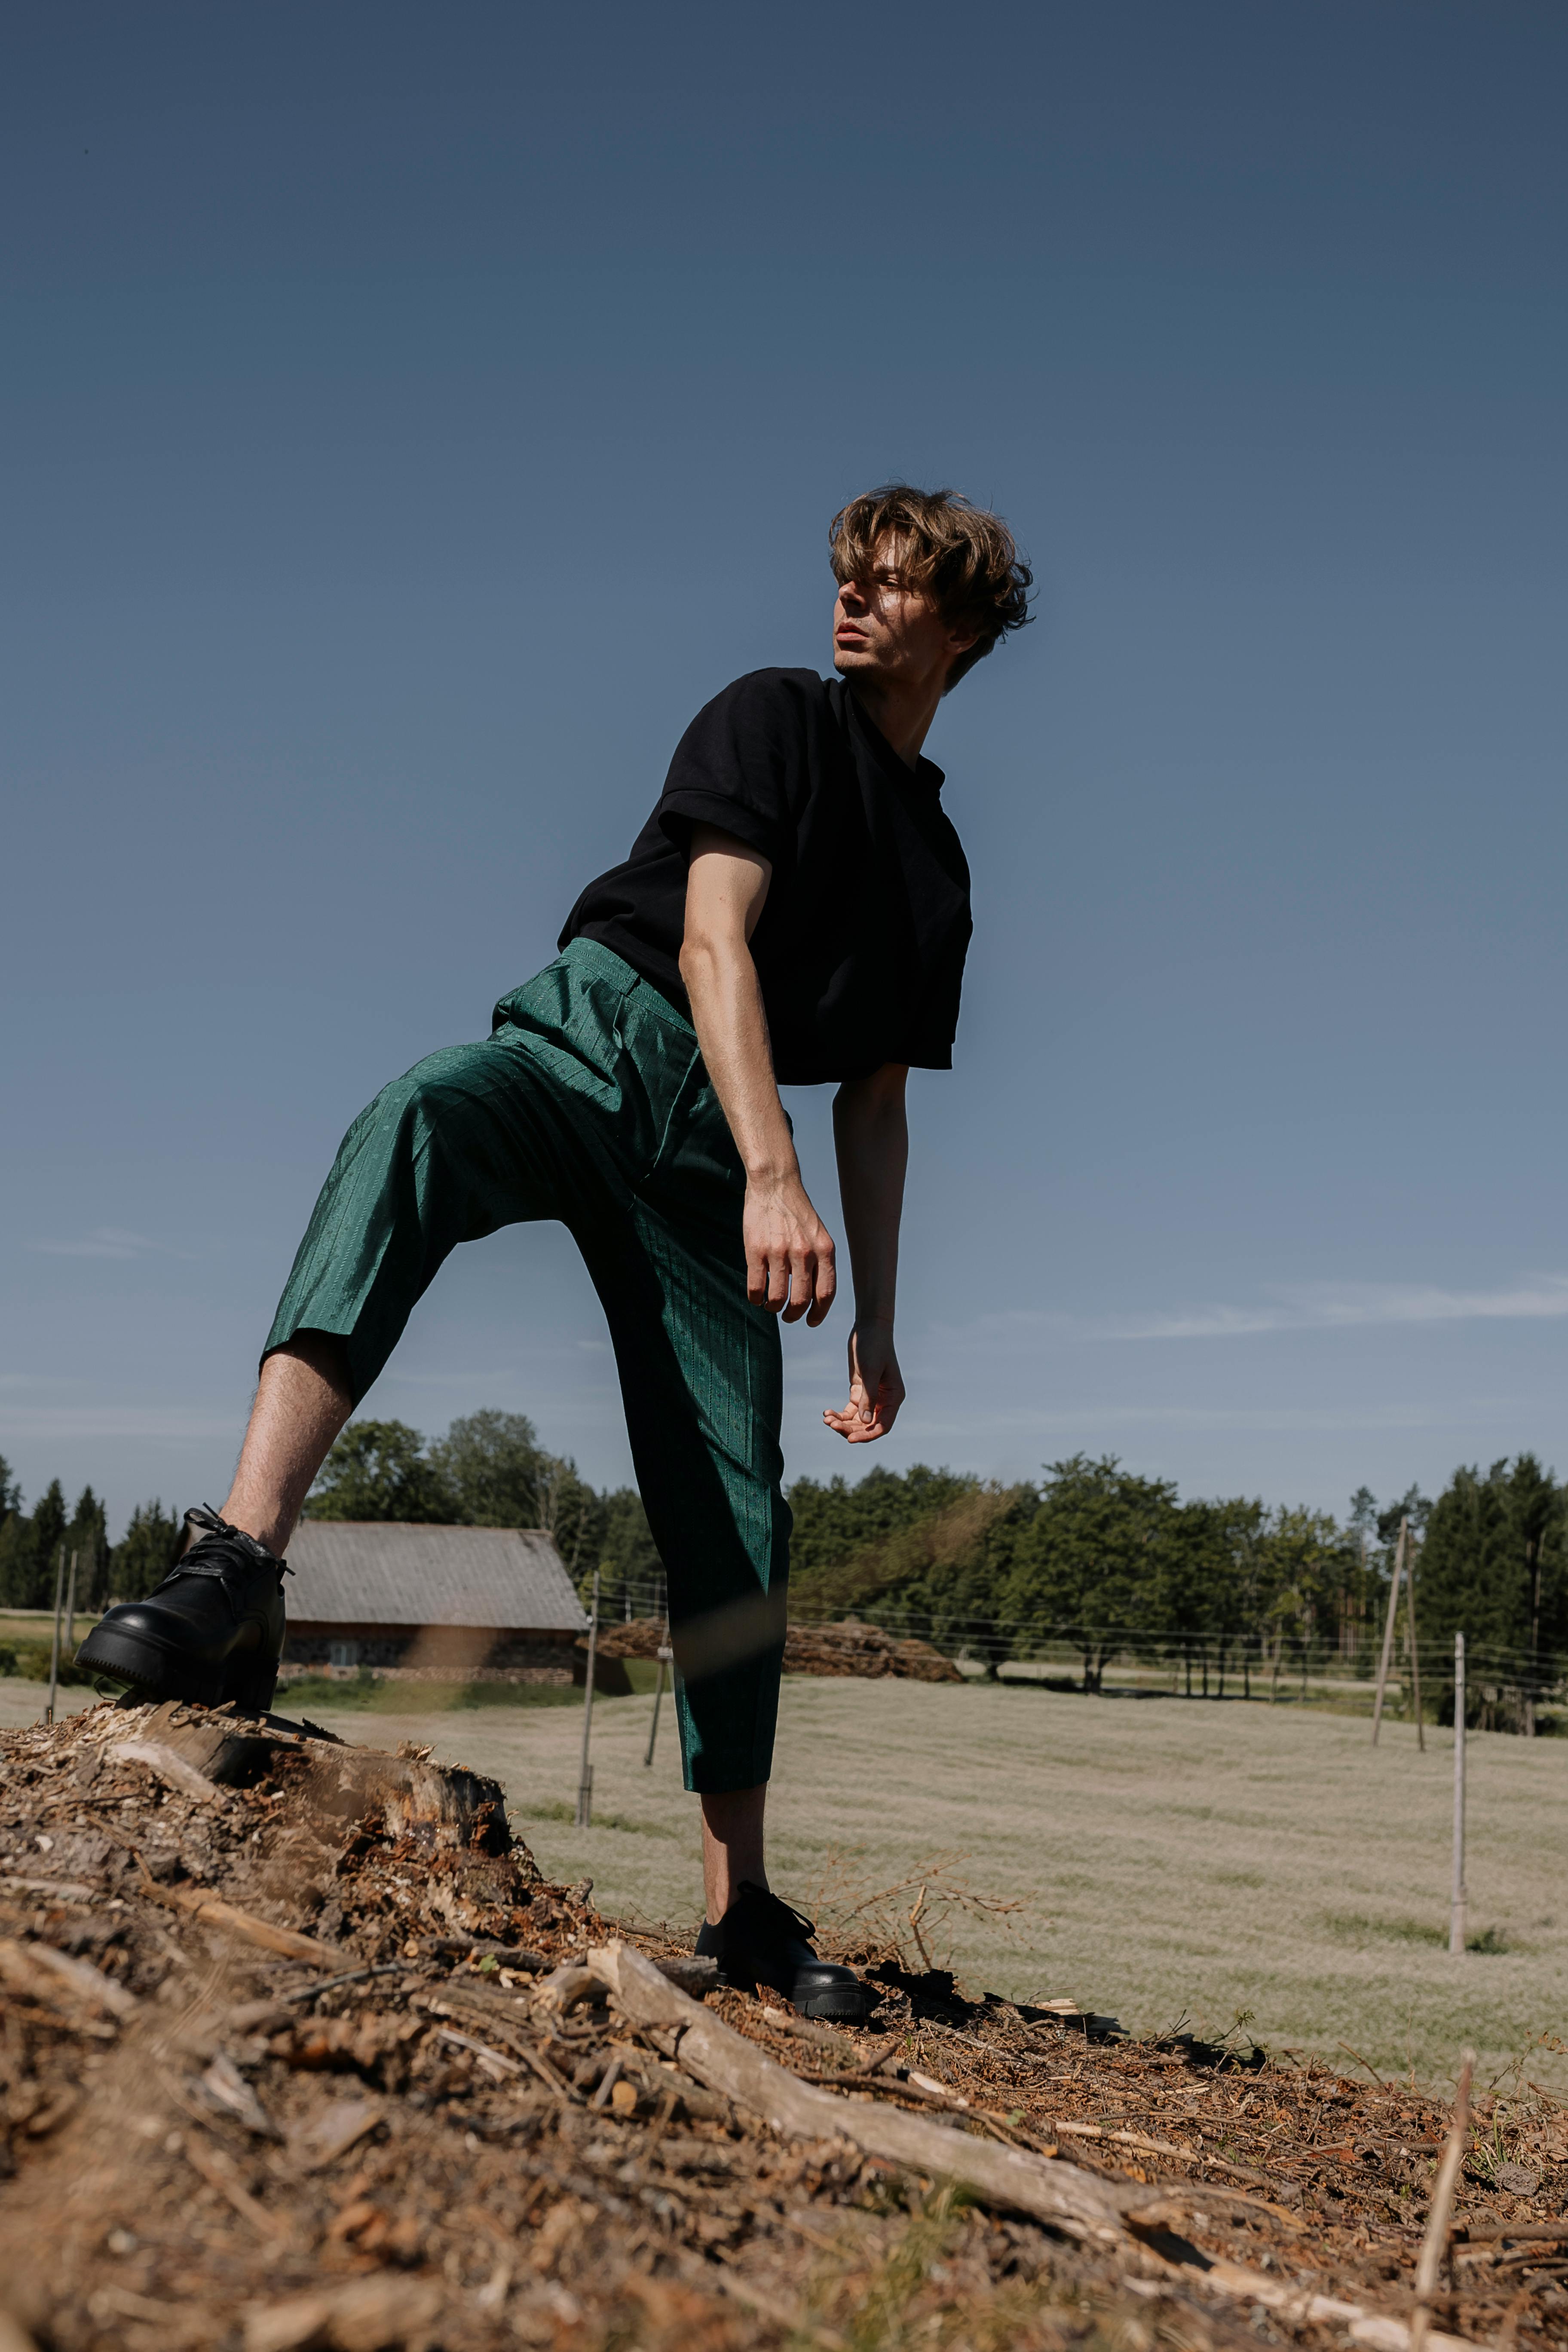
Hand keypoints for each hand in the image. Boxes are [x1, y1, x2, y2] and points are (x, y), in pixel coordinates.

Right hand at [744, 1174, 836, 1323]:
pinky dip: (755, 1298)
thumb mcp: (818, 1235)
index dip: (818, 1313)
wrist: (775, 1184)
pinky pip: (756, 1287)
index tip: (811, 1321)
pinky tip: (756, 1296)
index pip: (826, 1293)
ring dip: (773, 1308)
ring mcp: (779, 1251)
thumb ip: (820, 1263)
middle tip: (788, 1316)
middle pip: (801, 1300)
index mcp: (824, 1250)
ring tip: (770, 1305)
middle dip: (794, 1315)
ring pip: (777, 1298)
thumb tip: (815, 1297)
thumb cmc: (797, 1213)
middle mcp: (804, 1252)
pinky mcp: (756, 1250)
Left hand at [823, 1319, 903, 1442]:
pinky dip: (839, 1415)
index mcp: (894, 1397)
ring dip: (842, 1423)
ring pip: (858, 1421)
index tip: (850, 1439)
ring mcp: (872, 1397)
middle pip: (868, 1426)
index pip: (883, 1425)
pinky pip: (850, 1411)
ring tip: (827, 1419)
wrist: (869, 1328)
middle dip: (851, 1429)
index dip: (868, 1435)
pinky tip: (827, 1412)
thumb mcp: (870, 1371)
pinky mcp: (860, 1392)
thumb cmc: (874, 1346)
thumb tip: (865, 1422)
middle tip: (831, 1425)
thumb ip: (869, 1397)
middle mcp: (885, 1401)